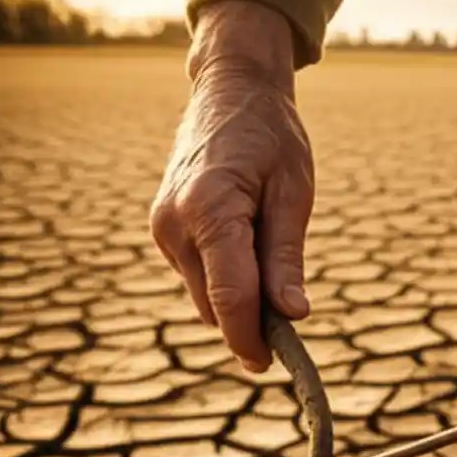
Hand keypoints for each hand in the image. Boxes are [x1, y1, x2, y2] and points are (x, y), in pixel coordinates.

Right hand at [150, 0, 313, 372]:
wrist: (230, 91)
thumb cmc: (271, 136)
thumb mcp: (293, 193)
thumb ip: (286, 257)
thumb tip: (292, 315)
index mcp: (210, 210)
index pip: (230, 297)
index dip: (251, 339)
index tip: (272, 364)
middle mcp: (175, 225)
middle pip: (214, 304)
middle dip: (250, 324)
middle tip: (292, 320)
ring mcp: (163, 228)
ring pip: (204, 296)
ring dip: (238, 301)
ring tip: (273, 263)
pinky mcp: (163, 230)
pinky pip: (198, 276)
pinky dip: (225, 280)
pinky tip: (249, 249)